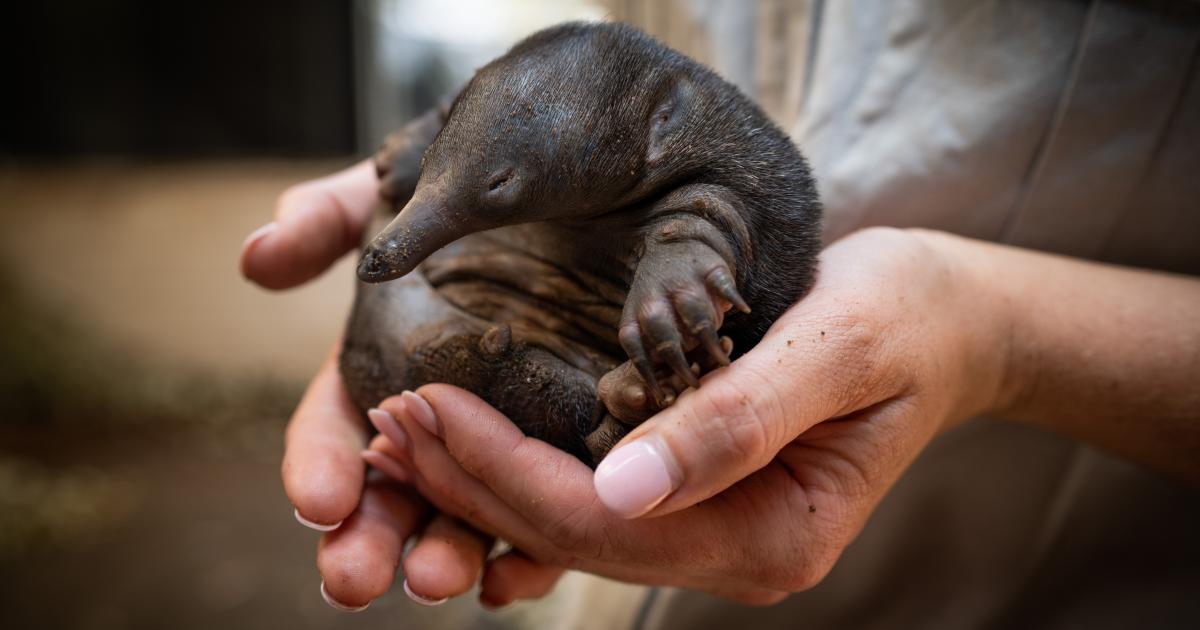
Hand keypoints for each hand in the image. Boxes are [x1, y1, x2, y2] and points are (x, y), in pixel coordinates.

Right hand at [240, 161, 565, 609]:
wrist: (603, 159)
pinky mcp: (579, 444)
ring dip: (445, 550)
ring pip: (468, 509)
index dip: (322, 463)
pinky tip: (519, 576)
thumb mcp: (404, 184)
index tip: (319, 498)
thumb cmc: (489, 167)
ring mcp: (508, 431)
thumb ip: (331, 219)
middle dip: (370, 536)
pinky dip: (533, 550)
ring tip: (442, 579)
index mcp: (386, 360)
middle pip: (394, 487)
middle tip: (353, 578)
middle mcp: (441, 408)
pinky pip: (553, 507)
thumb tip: (256, 259)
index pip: (338, 426)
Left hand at [364, 227, 1016, 602]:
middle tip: (383, 422)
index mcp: (768, 536)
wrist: (943, 320)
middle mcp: (731, 552)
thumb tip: (621, 489)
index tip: (423, 406)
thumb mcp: (835, 352)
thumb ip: (736, 424)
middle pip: (572, 537)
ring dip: (479, 481)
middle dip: (470, 482)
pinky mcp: (692, 498)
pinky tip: (462, 437)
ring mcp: (710, 533)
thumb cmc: (902, 320)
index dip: (504, 474)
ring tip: (397, 432)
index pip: (605, 527)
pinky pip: (587, 500)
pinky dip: (518, 467)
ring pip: (568, 526)